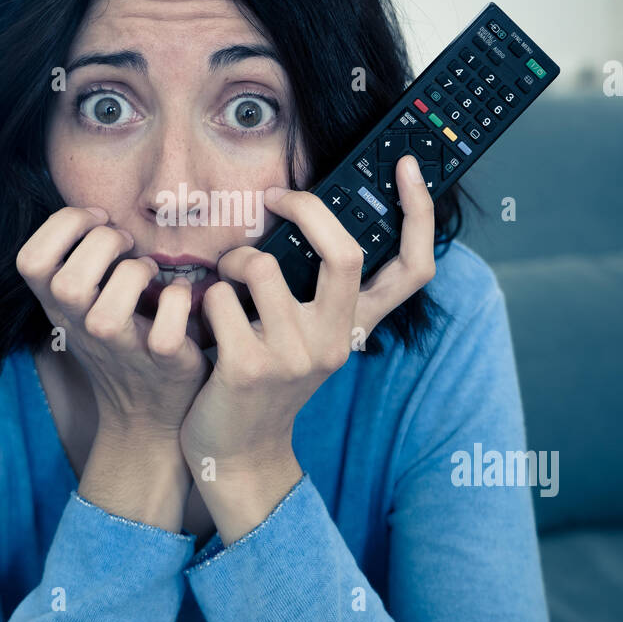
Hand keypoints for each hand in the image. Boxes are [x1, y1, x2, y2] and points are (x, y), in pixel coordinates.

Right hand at [16, 204, 209, 441]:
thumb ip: (81, 259)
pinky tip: (180, 295)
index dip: (62, 227)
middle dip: (102, 244)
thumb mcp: (86, 301)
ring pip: (107, 311)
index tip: (97, 219)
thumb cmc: (122, 337)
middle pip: (66, 282)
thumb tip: (97, 210)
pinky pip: (166, 332)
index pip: (29, 260)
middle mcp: (81, 328)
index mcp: (58, 306)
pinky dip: (179, 301)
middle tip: (126, 245)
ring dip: (136, 274)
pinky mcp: (162, 363)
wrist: (150, 411)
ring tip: (150, 272)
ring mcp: (120, 350)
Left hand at [181, 154, 437, 471]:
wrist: (236, 454)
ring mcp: (295, 357)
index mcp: (355, 326)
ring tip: (223, 281)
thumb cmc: (264, 380)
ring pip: (261, 266)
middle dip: (304, 209)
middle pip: (344, 253)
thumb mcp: (306, 337)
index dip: (420, 213)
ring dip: (231, 262)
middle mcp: (335, 341)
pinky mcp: (249, 368)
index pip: (415, 268)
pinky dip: (202, 299)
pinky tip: (202, 322)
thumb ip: (314, 291)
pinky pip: (218, 298)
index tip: (407, 167)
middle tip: (275, 198)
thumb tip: (302, 219)